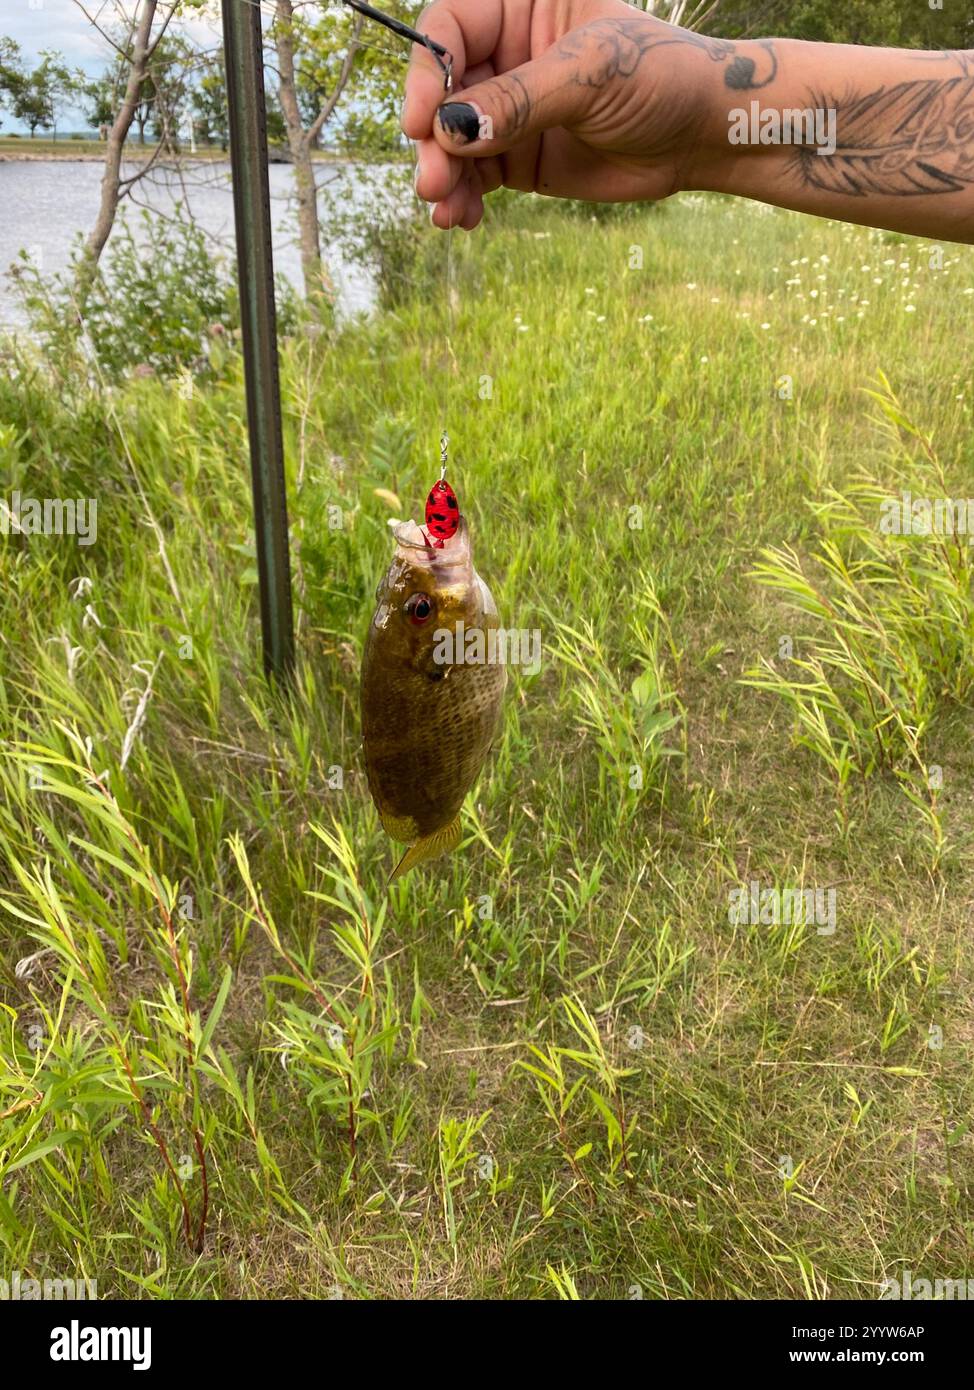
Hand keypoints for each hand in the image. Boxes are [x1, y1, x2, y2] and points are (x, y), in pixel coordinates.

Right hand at [401, 0, 727, 228]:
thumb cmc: (660, 77)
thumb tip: (451, 128)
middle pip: (444, 91)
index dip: (428, 71)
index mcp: (522, 5)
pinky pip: (475, 176)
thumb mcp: (591, 76)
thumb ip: (520, 100)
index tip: (422, 121)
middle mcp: (508, 54)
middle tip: (433, 181)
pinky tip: (461, 219)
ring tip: (445, 210)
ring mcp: (511, 109)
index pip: (452, 27)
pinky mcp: (519, 157)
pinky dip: (463, 198)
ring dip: (442, 176)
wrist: (702, 134)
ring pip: (453, 140)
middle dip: (433, 139)